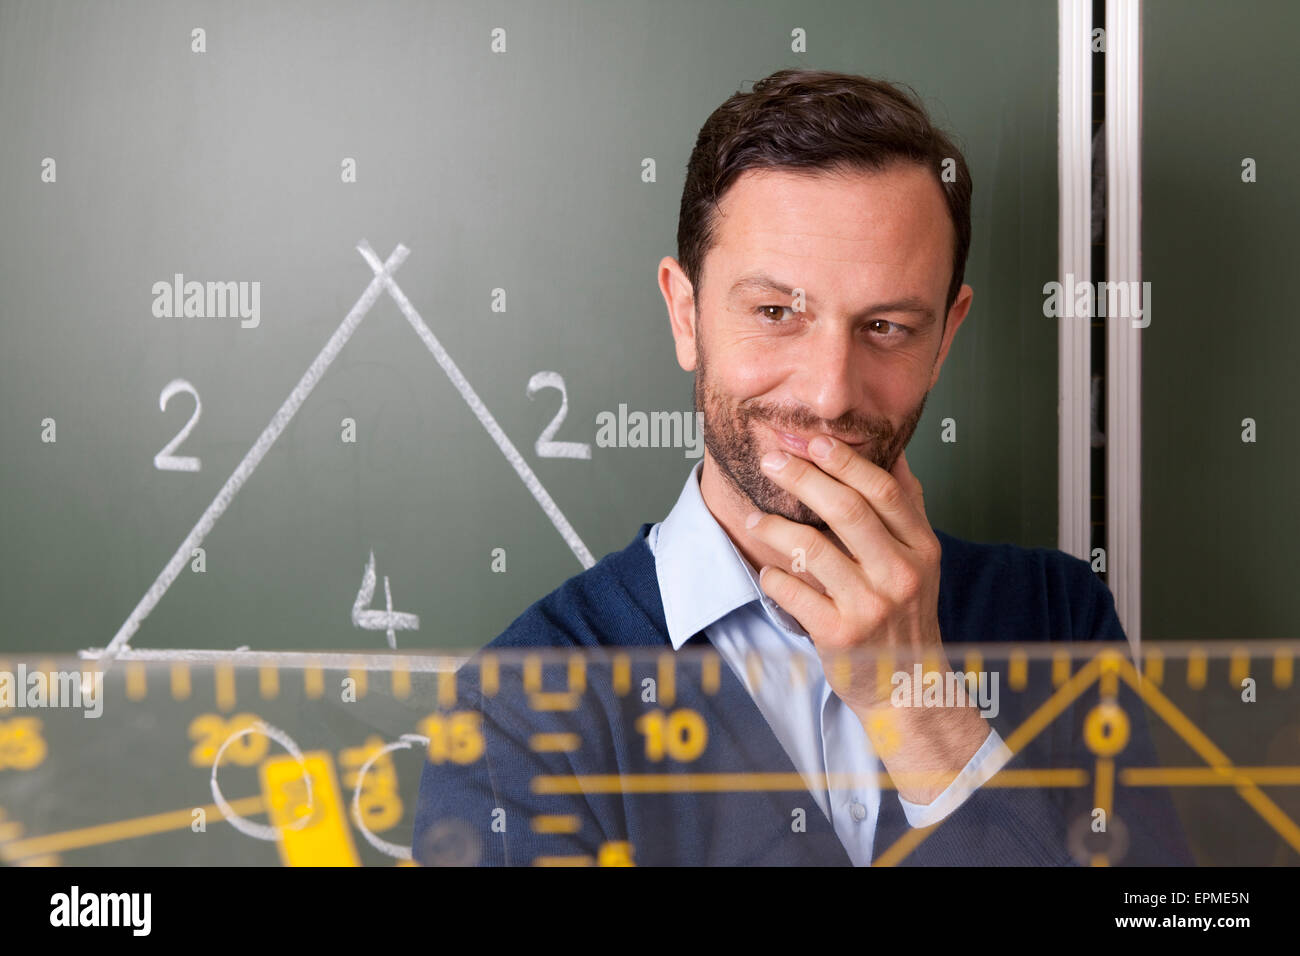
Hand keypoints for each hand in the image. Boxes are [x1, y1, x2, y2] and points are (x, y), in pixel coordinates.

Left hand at [746, 438, 987, 802]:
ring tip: (754, 518)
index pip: (883, 491)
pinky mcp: (840, 635)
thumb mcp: (922, 562)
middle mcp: (900, 574)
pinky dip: (773, 576)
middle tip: (772, 461)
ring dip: (775, 527)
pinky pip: (793, 591)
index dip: (846, 461)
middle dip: (803, 478)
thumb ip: (907, 509)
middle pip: (847, 511)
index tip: (814, 441)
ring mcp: (871, 606)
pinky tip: (767, 571)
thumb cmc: (906, 617)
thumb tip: (893, 453)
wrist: (907, 688)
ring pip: (812, 548)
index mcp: (921, 549)